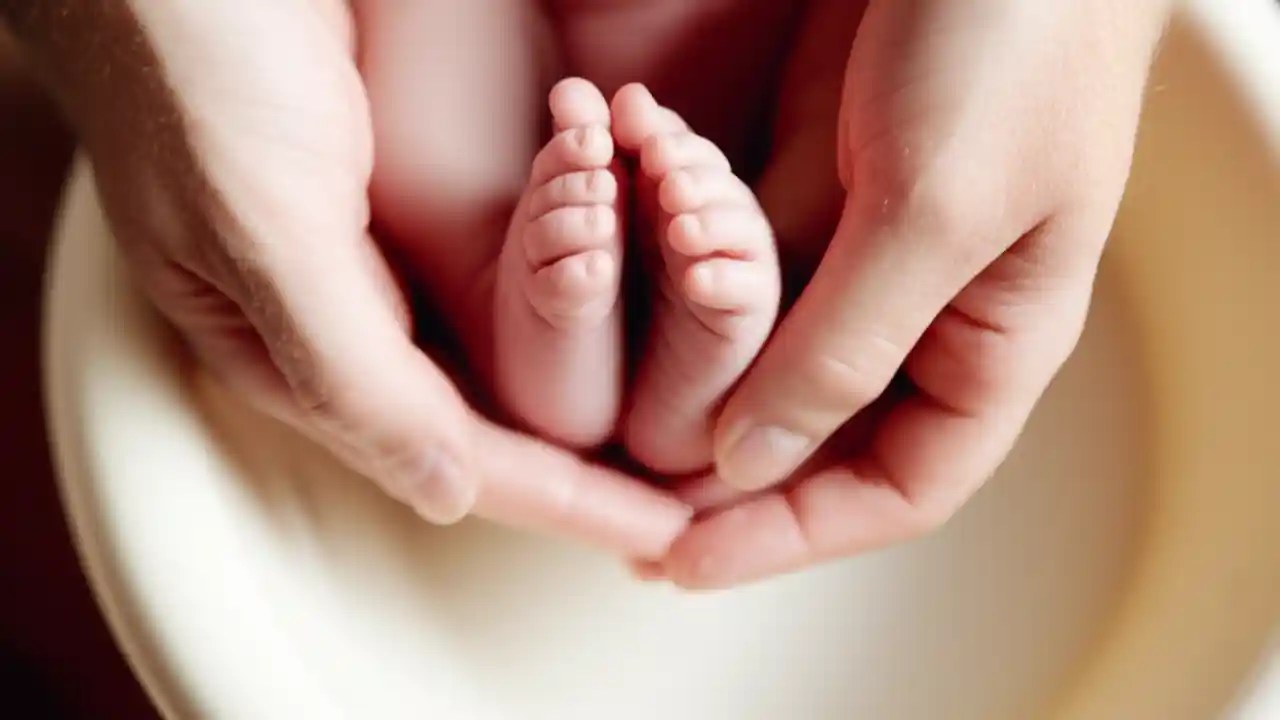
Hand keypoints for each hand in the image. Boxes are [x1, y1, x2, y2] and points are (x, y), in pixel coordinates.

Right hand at [6, 0, 688, 556]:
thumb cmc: (195, 68)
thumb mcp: (265, 229)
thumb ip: (347, 369)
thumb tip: (446, 492)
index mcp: (292, 357)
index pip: (454, 459)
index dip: (568, 503)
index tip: (664, 535)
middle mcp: (340, 324)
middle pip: (487, 428)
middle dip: (588, 469)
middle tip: (686, 497)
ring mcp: (373, 262)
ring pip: (498, 362)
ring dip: (589, 392)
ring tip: (673, 427)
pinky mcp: (396, 200)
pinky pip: (497, 277)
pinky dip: (570, 301)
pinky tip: (624, 309)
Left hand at [658, 0, 1171, 586]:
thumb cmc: (1014, 48)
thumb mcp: (934, 213)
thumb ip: (843, 347)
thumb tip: (747, 461)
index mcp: (994, 343)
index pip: (895, 488)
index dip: (790, 538)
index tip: (680, 558)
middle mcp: (926, 311)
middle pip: (820, 440)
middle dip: (724, 481)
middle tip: (619, 509)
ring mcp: (865, 246)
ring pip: (766, 358)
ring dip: (686, 387)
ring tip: (598, 429)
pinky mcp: (817, 180)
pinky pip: (735, 262)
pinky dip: (676, 285)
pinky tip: (614, 305)